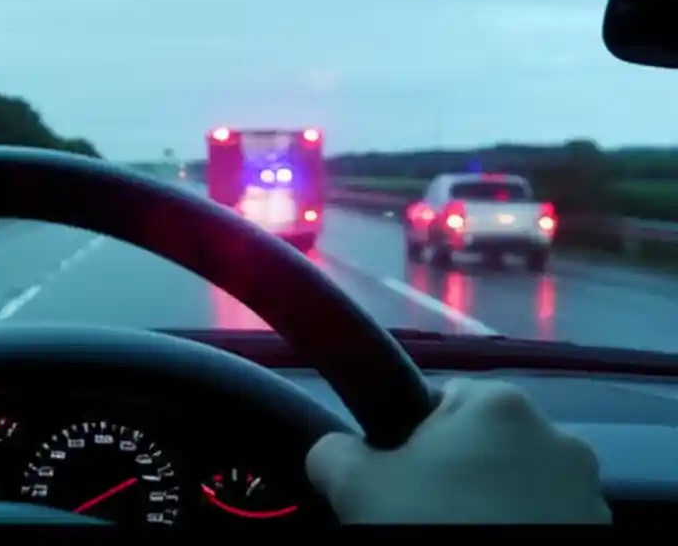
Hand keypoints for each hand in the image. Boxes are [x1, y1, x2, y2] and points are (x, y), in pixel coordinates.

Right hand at [306, 378, 611, 523]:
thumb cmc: (429, 522)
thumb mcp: (356, 485)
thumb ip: (335, 450)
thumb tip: (336, 451)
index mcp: (498, 402)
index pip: (439, 402)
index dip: (410, 443)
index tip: (399, 482)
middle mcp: (556, 434)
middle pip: (482, 444)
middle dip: (454, 474)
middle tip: (423, 513)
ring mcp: (587, 489)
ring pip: (516, 485)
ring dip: (492, 504)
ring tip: (460, 533)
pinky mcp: (600, 531)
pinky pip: (546, 518)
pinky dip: (522, 527)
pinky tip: (493, 544)